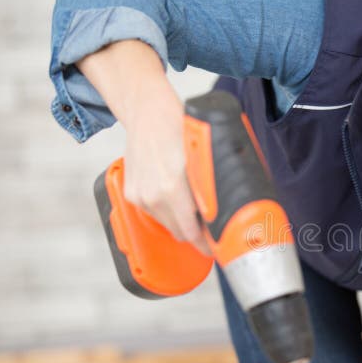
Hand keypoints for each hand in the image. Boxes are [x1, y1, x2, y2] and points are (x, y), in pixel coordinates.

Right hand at [122, 87, 211, 255]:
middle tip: (213, 229)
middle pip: (181, 232)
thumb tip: (229, 210)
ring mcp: (140, 196)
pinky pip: (156, 214)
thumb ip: (213, 187)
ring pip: (168, 225)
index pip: (193, 231)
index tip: (218, 248)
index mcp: (173, 188)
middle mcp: (153, 196)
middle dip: (198, 233)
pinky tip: (178, 199)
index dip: (208, 243)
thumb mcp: (205, 158)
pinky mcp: (132, 194)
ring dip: (182, 222)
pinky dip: (168, 212)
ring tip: (195, 209)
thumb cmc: (177, 128)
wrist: (148, 114)